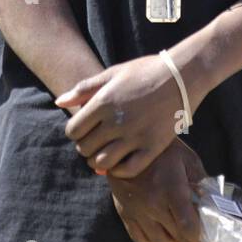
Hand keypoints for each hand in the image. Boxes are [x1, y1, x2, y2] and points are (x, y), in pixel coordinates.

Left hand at [58, 54, 205, 178]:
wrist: (182, 76)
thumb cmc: (145, 71)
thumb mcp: (113, 73)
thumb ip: (84, 89)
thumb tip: (59, 102)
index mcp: (103, 102)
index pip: (73, 130)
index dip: (75, 133)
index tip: (83, 130)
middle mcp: (116, 122)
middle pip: (85, 148)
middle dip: (86, 147)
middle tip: (95, 142)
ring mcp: (135, 137)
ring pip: (103, 163)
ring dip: (99, 162)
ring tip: (105, 154)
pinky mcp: (153, 147)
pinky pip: (128, 170)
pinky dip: (119, 170)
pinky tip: (120, 162)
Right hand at [106, 137, 206, 241]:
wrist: (127, 144)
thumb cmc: (163, 150)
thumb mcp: (188, 160)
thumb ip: (202, 184)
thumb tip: (214, 206)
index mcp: (171, 189)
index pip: (188, 227)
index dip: (200, 238)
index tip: (208, 238)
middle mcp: (152, 203)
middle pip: (176, 237)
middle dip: (192, 241)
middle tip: (200, 237)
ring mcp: (136, 210)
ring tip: (183, 235)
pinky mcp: (124, 212)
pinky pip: (140, 238)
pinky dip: (154, 241)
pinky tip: (163, 232)